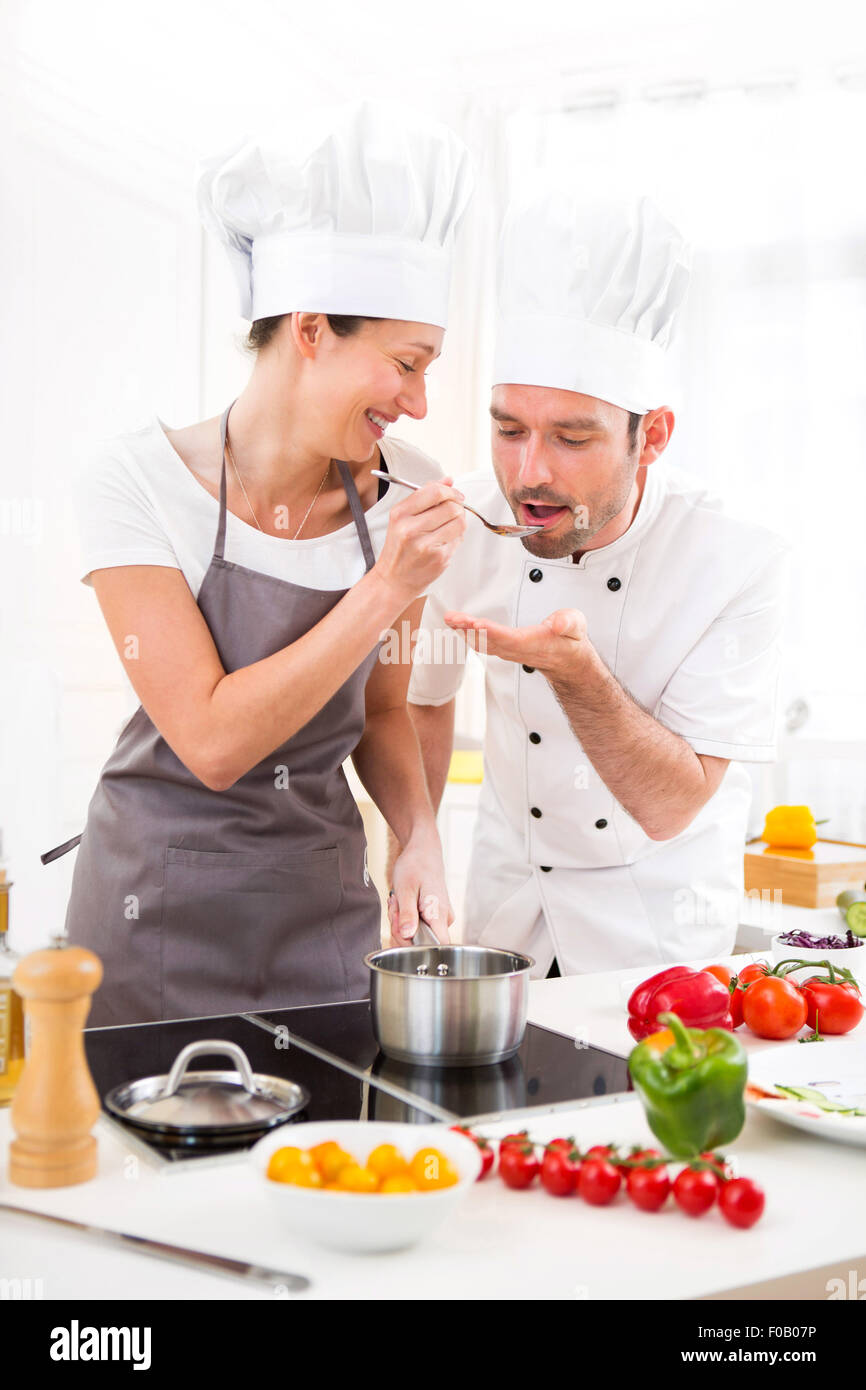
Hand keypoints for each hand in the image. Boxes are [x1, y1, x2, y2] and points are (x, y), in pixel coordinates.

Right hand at [372, 478, 465, 607]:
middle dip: (458, 507)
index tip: (454, 495)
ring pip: (460, 522)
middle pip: (451, 507)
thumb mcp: (402, 518)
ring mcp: (426, 545)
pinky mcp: (439, 558)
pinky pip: (458, 539)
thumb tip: (448, 480)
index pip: (434, 492)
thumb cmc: (398, 548)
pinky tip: (444, 541)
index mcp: (400, 514)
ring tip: (448, 526)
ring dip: (459, 522)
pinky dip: (456, 538)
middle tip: (455, 511)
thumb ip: (425, 496)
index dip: (450, 491)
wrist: (393, 580)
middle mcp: (410, 529)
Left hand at [387, 837, 453, 945]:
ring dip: (401, 921)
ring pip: (416, 934)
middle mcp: (444, 919)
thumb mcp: (405, 889)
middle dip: (401, 928)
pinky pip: (417, 926)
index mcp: (439, 914)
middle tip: (395, 907)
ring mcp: (439, 918)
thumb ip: (407, 914)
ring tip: (399, 901)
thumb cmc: (415, 865)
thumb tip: (407, 935)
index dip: (416, 946)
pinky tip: (403, 904)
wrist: (422, 851)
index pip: (437, 946)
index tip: (402, 929)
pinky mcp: (434, 916)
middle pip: (421, 942)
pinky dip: (405, 918)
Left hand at [444, 606, 588, 676]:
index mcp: (535, 643)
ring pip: (483, 642)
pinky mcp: (504, 648)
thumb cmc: (570, 640)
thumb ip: (569, 623)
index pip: (510, 639)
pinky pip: (482, 642)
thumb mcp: (576, 626)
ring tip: (450, 618)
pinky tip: (456, 625)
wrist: (567, 660)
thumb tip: (559, 623)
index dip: (493, 632)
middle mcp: (518, 650)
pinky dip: (468, 633)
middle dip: (470, 629)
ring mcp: (509, 651)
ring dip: (465, 631)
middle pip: (491, 640)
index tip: (477, 624)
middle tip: (453, 618)